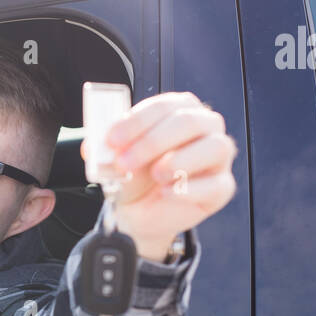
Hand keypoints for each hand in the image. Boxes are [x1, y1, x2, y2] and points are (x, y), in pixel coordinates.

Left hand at [80, 91, 237, 260]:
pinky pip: (215, 184)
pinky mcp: (222, 187)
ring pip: (214, 147)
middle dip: (152, 142)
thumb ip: (104, 148)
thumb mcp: (113, 158)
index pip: (164, 105)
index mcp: (179, 109)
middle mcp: (205, 127)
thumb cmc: (133, 174)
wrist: (140, 210)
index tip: (113, 139)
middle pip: (189, 122)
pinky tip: (166, 192)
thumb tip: (94, 147)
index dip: (137, 121)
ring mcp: (218, 157)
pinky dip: (187, 189)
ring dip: (178, 161)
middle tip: (124, 161)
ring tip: (154, 175)